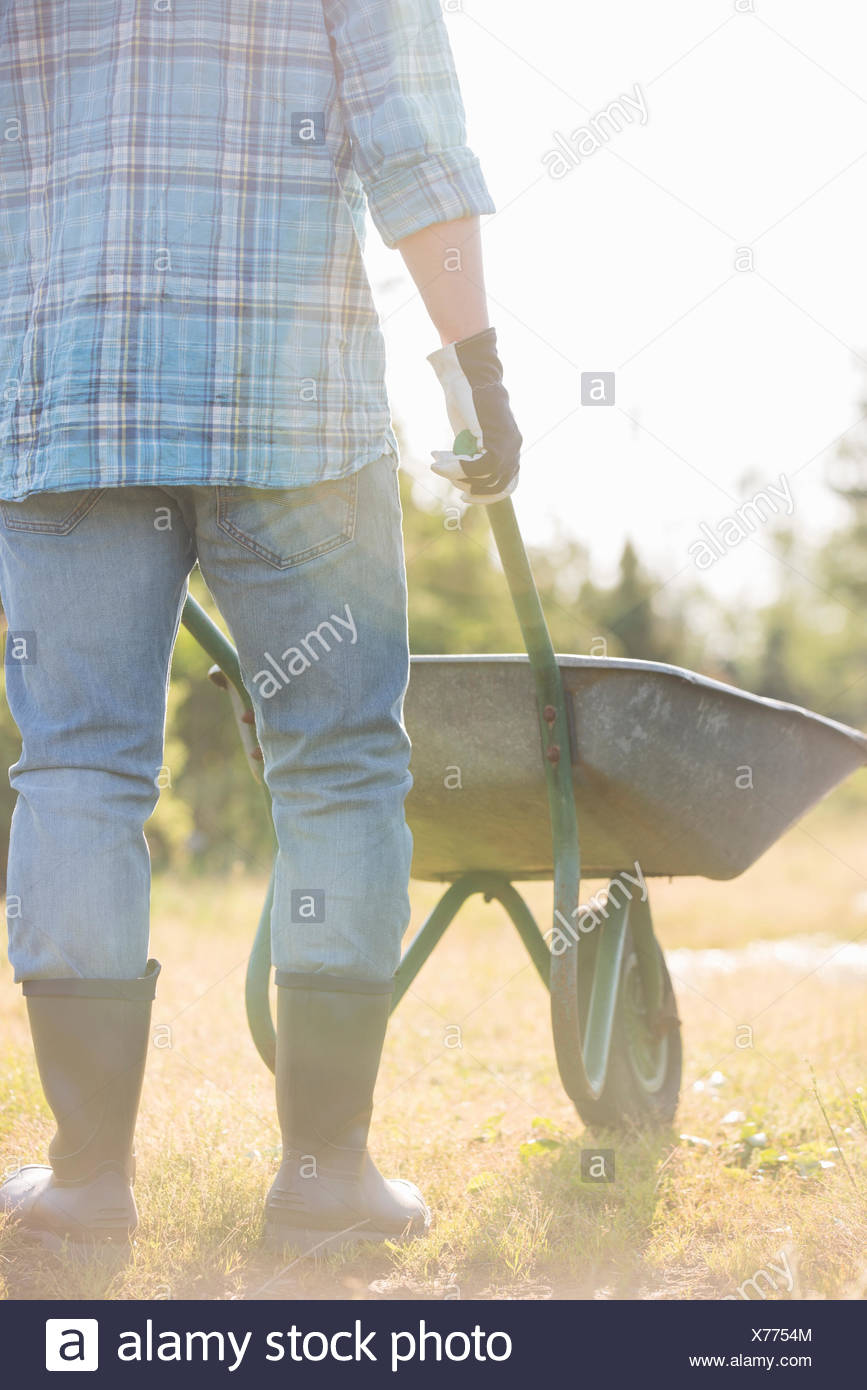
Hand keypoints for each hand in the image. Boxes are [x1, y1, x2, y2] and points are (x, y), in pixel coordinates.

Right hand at [427, 327, 521, 503]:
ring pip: (485, 478)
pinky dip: (456, 468)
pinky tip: (438, 459)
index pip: (505, 485)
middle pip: (494, 485)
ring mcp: (508, 443)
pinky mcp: (496, 437)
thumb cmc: (464, 400)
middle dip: (465, 485)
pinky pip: (478, 466)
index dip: (485, 496)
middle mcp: (514, 448)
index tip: (463, 496)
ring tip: (437, 462)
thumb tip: (461, 477)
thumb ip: (472, 454)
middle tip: (442, 470)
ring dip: (457, 476)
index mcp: (510, 448)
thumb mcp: (471, 434)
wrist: (465, 374)